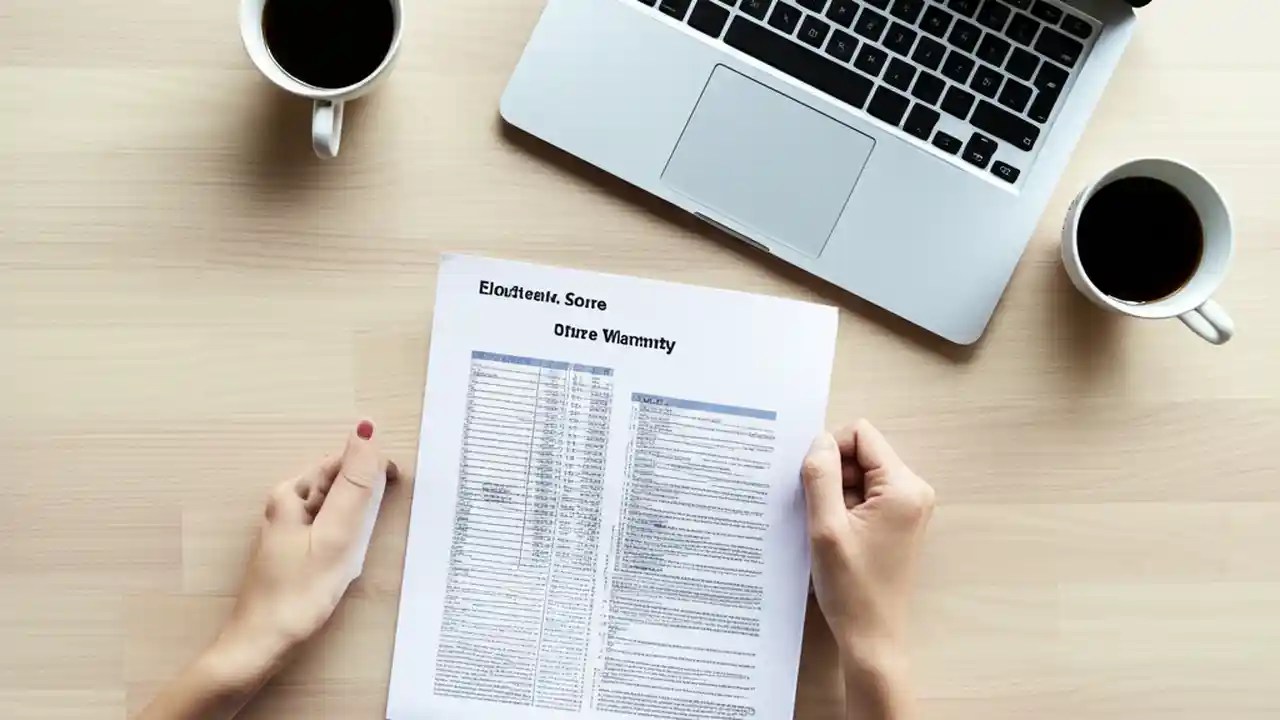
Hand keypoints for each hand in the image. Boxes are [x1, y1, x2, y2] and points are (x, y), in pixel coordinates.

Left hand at [137, 420, 395, 719]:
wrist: (262, 644)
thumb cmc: (299, 593)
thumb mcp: (335, 536)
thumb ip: (353, 485)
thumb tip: (366, 431)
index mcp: (291, 494)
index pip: (342, 462)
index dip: (374, 469)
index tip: (397, 488)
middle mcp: (285, 505)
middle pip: (337, 484)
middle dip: (366, 497)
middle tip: (377, 529)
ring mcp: (287, 529)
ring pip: (335, 509)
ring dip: (357, 521)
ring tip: (361, 552)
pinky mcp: (292, 552)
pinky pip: (328, 531)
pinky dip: (346, 539)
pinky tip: (347, 563)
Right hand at [801, 420, 933, 718]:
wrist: (872, 636)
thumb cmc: (850, 587)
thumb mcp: (825, 527)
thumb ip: (820, 476)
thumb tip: (818, 441)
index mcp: (903, 487)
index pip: (860, 434)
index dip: (829, 449)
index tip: (812, 483)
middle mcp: (914, 490)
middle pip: (862, 452)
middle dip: (833, 473)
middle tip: (816, 510)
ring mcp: (909, 506)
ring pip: (861, 473)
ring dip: (836, 491)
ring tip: (826, 526)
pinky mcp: (899, 520)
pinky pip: (866, 493)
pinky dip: (844, 505)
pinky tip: (834, 533)